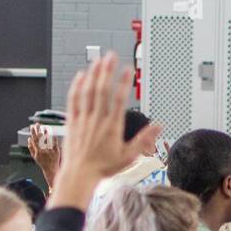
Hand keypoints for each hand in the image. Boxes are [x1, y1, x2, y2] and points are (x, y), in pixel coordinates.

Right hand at [28, 122, 61, 188]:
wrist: (51, 170)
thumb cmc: (43, 162)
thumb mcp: (35, 156)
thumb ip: (31, 148)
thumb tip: (29, 138)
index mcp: (37, 151)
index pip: (34, 140)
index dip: (33, 133)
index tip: (32, 126)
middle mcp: (43, 151)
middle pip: (40, 139)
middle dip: (38, 130)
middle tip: (37, 124)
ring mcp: (50, 151)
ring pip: (47, 140)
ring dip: (45, 133)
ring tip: (44, 127)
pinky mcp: (56, 152)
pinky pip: (54, 144)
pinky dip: (53, 138)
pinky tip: (52, 133)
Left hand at [63, 54, 160, 181]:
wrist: (79, 175)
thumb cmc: (103, 167)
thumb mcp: (129, 156)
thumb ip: (144, 139)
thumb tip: (158, 127)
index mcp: (112, 127)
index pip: (119, 99)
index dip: (124, 82)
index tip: (128, 70)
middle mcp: (97, 120)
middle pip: (102, 89)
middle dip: (107, 70)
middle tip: (111, 56)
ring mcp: (83, 119)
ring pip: (87, 92)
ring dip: (92, 74)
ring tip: (97, 61)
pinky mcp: (72, 121)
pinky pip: (73, 100)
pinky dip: (76, 87)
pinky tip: (80, 76)